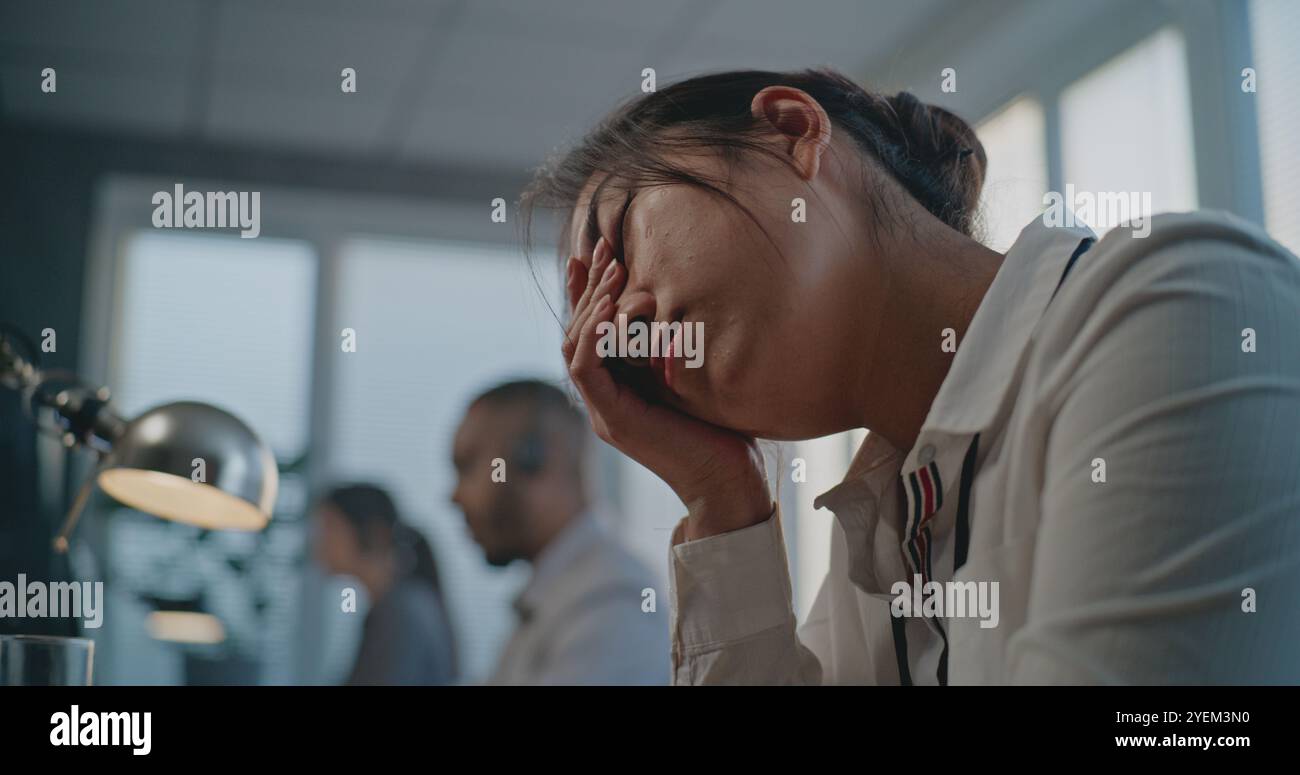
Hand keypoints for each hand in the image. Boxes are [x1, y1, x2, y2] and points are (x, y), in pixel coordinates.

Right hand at [563, 237, 772, 539]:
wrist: (729, 483)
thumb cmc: (724, 435)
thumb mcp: (696, 379)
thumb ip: (676, 351)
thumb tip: (681, 310)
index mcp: (618, 391)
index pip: (590, 333)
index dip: (588, 292)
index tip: (597, 253)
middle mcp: (604, 400)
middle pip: (577, 333)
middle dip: (588, 286)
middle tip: (603, 246)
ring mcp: (604, 411)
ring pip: (576, 347)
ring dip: (590, 304)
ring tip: (612, 268)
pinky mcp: (613, 419)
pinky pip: (587, 369)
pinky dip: (593, 336)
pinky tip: (608, 308)